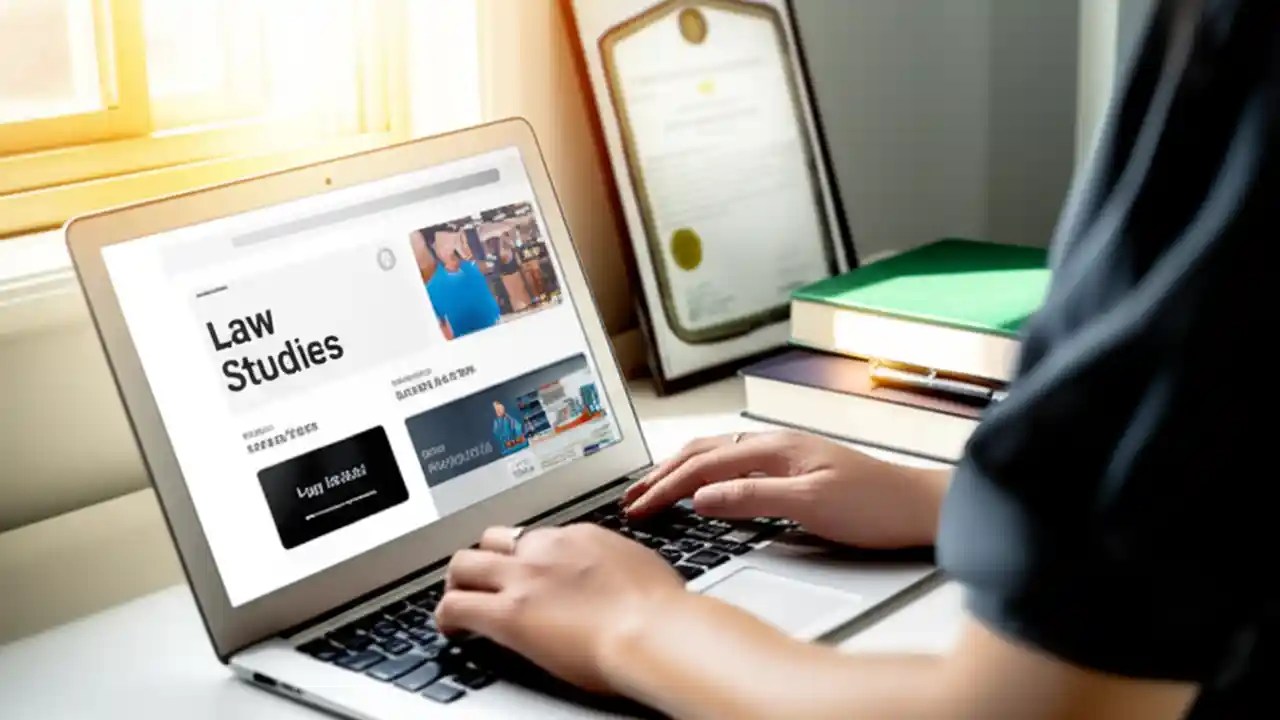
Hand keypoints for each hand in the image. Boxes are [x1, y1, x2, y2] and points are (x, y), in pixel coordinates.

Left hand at [435, 524, 686, 692]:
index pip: (536, 537)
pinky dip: (446, 617)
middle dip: (483, 560)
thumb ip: (619, 567)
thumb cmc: (661, 609)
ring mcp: (523, 578)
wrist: (654, 629)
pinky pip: (455, 606)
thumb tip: (622, 576)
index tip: (527, 573)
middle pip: (492, 540)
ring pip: (464, 565)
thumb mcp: (642, 568)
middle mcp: (546, 549)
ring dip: (458, 583)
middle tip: (482, 582)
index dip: (525, 557)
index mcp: (580, 537)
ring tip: (459, 602)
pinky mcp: (506, 613)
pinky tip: (452, 631)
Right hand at [623, 430, 946, 548]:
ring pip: (716, 454)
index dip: (665, 487)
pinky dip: (703, 473)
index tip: (636, 507)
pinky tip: (700, 486)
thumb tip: (701, 496)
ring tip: (651, 487)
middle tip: (629, 498)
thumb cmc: (874, 506)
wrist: (919, 507)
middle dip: (661, 474)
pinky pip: (733, 464)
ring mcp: (783, 453)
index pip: (703, 465)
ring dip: (679, 470)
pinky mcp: (792, 468)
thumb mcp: (809, 505)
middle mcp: (774, 443)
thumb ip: (752, 497)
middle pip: (702, 452)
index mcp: (774, 447)